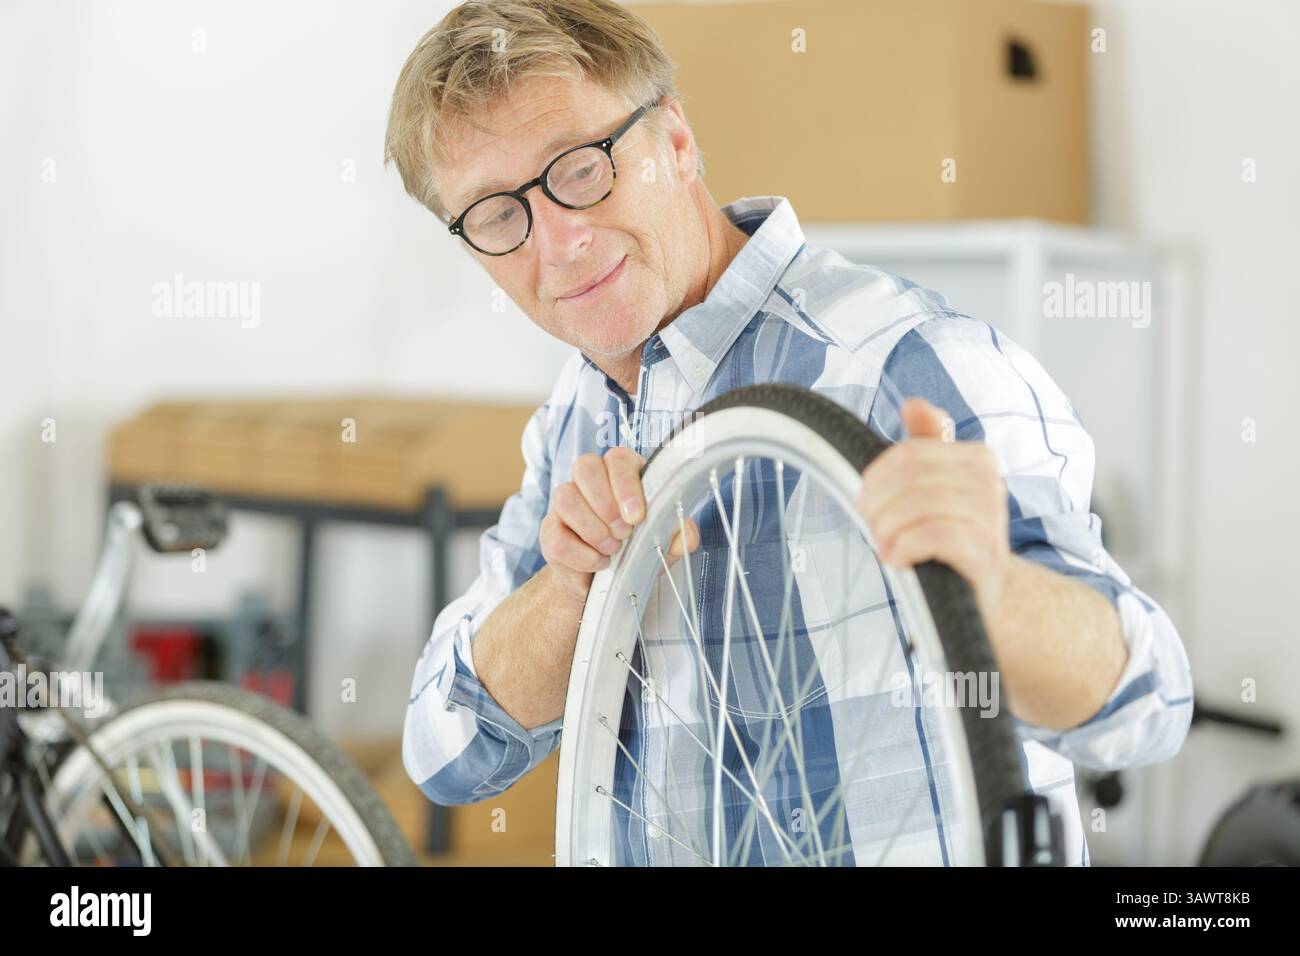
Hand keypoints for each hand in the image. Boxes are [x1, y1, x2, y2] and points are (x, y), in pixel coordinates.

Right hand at [540, 447, 698, 602]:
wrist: (605, 586)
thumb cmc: (636, 553)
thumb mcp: (664, 545)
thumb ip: (679, 535)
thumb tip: (685, 532)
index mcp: (621, 474)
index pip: (617, 458)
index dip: (626, 485)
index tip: (637, 516)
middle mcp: (590, 482)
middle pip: (584, 466)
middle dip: (605, 503)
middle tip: (623, 533)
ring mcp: (565, 504)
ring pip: (565, 497)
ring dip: (593, 529)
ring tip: (613, 549)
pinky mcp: (550, 531)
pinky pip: (556, 535)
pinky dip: (581, 554)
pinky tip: (598, 562)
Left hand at [857, 398, 1009, 621]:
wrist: (983, 588)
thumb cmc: (952, 532)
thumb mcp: (937, 485)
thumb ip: (925, 445)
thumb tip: (914, 404)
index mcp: (977, 458)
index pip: (909, 454)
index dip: (876, 478)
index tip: (866, 501)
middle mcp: (990, 482)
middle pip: (911, 477)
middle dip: (879, 504)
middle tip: (873, 527)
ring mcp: (991, 519)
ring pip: (919, 505)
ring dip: (887, 529)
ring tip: (885, 545)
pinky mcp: (984, 553)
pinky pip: (934, 535)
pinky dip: (904, 547)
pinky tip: (896, 558)